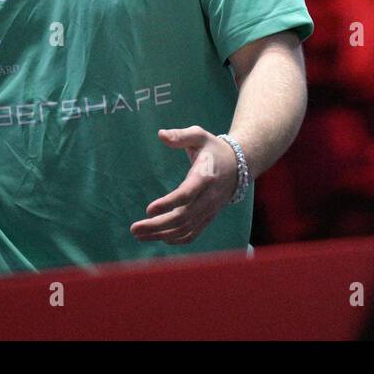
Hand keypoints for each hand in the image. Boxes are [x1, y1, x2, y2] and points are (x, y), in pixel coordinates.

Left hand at [131, 126, 238, 244]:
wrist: (239, 165)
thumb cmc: (213, 148)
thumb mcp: (199, 136)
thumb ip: (180, 135)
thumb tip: (161, 134)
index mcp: (205, 176)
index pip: (187, 194)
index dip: (168, 204)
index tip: (148, 210)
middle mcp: (209, 197)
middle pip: (183, 217)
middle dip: (157, 225)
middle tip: (134, 228)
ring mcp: (210, 209)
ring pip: (186, 228)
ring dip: (161, 234)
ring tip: (139, 234)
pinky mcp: (209, 216)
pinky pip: (194, 233)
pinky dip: (177, 239)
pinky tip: (161, 238)